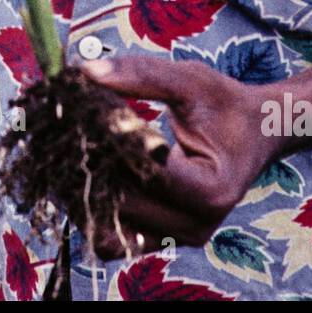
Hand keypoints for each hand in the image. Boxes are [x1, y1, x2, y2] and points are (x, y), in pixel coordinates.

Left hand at [78, 55, 278, 259]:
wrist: (253, 135)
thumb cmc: (224, 105)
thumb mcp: (191, 80)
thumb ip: (141, 75)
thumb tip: (85, 71)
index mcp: (211, 190)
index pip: (144, 171)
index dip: (109, 141)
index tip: (81, 110)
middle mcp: (196, 225)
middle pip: (122, 201)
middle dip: (89, 162)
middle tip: (59, 126)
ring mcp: (177, 239)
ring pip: (108, 226)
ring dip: (82, 189)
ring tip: (64, 150)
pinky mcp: (159, 240)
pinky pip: (111, 237)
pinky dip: (91, 207)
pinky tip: (80, 172)